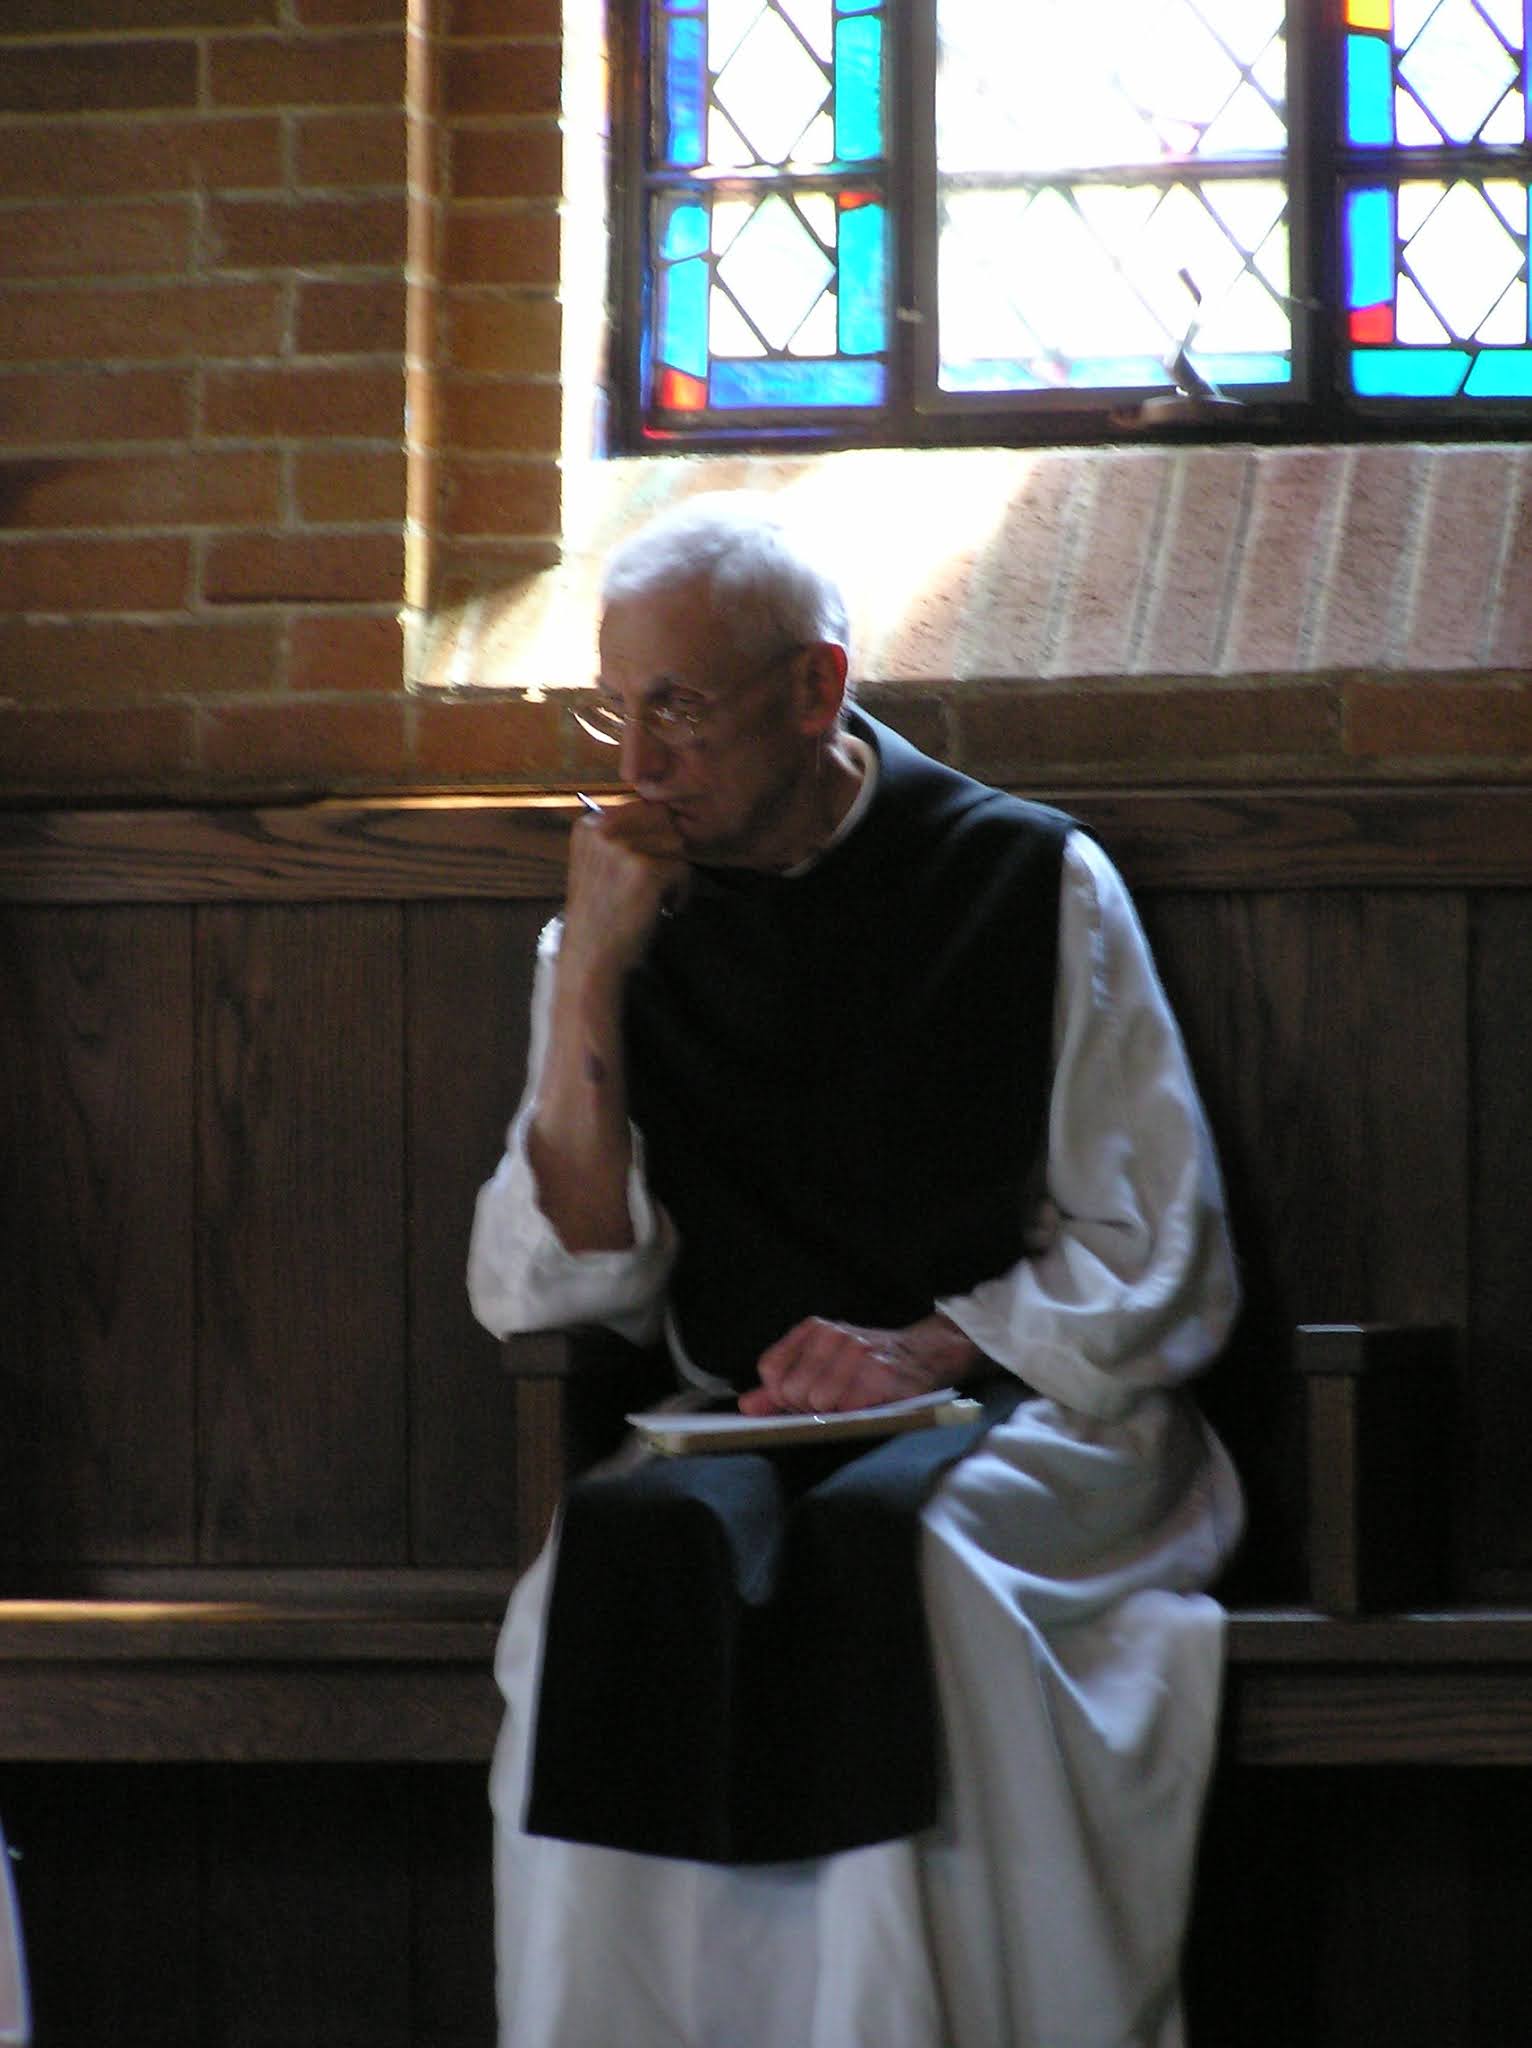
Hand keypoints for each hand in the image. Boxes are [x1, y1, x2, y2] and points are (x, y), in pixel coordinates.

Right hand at [559, 798, 687, 987]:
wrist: (591, 954)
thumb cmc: (601, 913)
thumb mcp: (600, 863)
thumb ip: (621, 835)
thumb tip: (663, 812)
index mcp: (589, 822)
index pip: (643, 809)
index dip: (655, 838)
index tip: (646, 868)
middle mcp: (602, 828)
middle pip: (663, 822)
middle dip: (669, 851)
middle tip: (660, 882)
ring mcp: (622, 847)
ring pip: (675, 844)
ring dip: (676, 871)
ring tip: (660, 897)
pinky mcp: (643, 868)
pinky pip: (682, 868)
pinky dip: (681, 891)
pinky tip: (665, 908)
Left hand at [739, 1312, 981, 1415]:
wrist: (922, 1355)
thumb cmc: (865, 1365)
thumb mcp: (820, 1365)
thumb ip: (780, 1386)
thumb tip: (747, 1406)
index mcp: (814, 1329)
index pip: (771, 1368)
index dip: (779, 1394)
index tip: (796, 1401)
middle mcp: (835, 1334)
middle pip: (793, 1390)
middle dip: (808, 1407)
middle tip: (832, 1403)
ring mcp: (859, 1352)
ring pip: (819, 1402)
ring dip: (834, 1413)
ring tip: (851, 1404)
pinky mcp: (882, 1374)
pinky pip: (849, 1410)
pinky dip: (855, 1416)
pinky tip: (868, 1406)